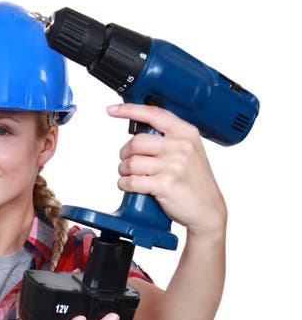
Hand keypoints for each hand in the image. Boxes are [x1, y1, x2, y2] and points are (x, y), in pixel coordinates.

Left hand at [107, 103, 226, 237]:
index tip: (113, 110)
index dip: (130, 110)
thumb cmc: (195, 182)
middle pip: (137, 142)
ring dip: (123, 171)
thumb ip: (171, 139)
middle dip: (125, 153)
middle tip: (126, 162)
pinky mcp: (165, 185)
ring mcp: (174, 166)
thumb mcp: (190, 152)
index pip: (154, 114)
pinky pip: (133, 181)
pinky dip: (125, 184)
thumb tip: (141, 131)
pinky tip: (128, 185)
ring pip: (132, 163)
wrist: (207, 209)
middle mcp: (181, 146)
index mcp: (186, 133)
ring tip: (129, 176)